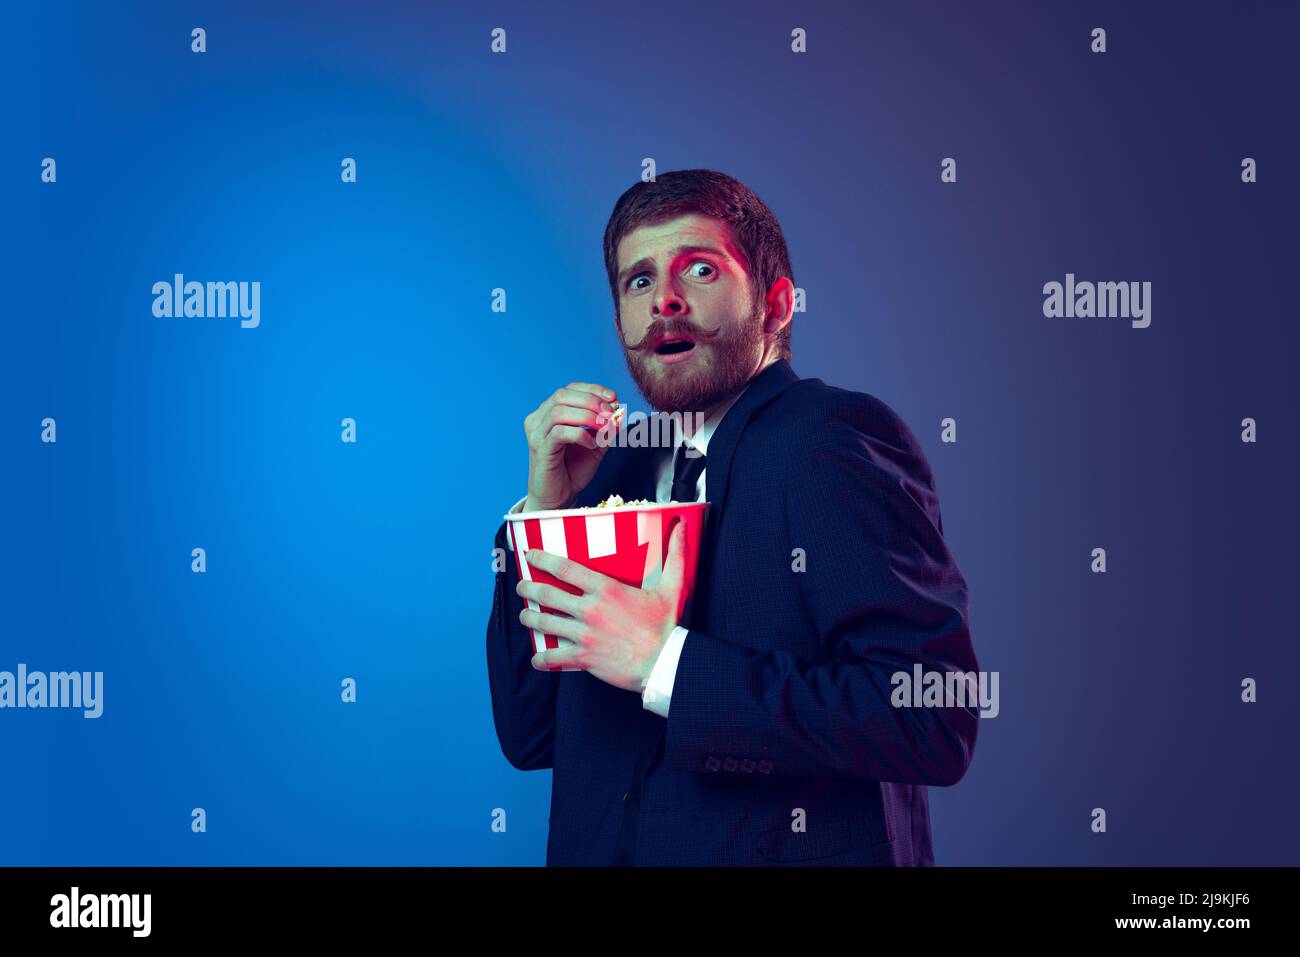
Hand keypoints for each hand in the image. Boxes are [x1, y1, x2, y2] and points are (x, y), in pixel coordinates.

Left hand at [517, 521, 687, 692]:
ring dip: (529, 618)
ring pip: (545, 623)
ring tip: (524, 615)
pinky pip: (554, 657)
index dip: (543, 559)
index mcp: (606, 589)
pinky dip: (542, 658)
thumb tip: (682, 526)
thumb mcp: (673, 586)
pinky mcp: (584, 658)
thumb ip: (675, 554)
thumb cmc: (667, 626)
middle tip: (522, 585)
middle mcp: (590, 609)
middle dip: (528, 588)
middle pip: (547, 594)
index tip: (531, 554)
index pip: (566, 568)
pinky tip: (538, 657)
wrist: (665, 662)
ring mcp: (584, 635)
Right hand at [522, 382, 616, 511]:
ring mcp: (536, 433)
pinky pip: (559, 432)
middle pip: (563, 395)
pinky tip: (592, 445)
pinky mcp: (539, 448)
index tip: (613, 397)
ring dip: (587, 416)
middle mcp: (538, 419)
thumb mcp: (595, 444)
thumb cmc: (573, 471)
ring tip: (603, 428)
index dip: (593, 389)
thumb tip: (618, 412)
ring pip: (559, 411)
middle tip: (610, 414)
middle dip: (591, 401)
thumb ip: (604, 428)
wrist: (558, 499)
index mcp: (548, 413)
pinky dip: (580, 434)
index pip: (570, 389)